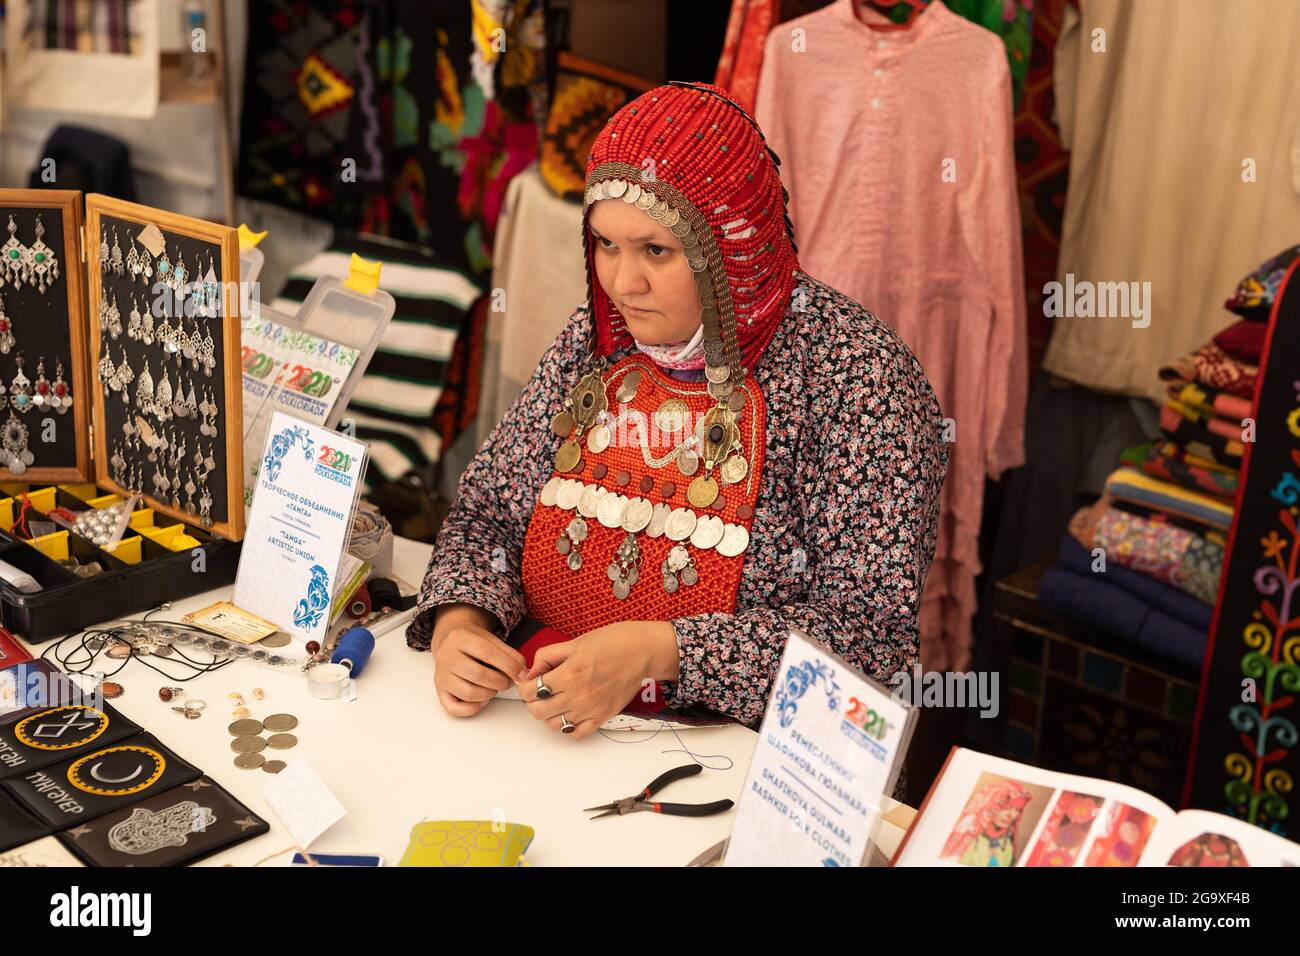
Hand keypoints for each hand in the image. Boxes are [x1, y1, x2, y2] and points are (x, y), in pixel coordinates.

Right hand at [432, 604, 526, 717]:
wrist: (450, 642)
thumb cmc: (473, 642)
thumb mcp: (491, 639)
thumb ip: (509, 654)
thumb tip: (523, 672)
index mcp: (460, 638)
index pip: (488, 653)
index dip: (509, 665)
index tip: (521, 673)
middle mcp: (446, 656)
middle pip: (479, 675)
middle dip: (500, 682)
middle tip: (507, 682)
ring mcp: (441, 675)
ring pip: (469, 693)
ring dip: (489, 694)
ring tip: (494, 687)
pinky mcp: (439, 691)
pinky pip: (455, 708)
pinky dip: (473, 708)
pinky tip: (482, 698)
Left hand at [516, 621, 677, 738]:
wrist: (642, 652)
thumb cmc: (612, 642)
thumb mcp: (573, 642)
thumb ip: (547, 657)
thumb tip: (532, 671)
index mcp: (569, 674)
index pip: (530, 691)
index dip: (526, 685)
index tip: (531, 681)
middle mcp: (578, 696)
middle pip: (537, 711)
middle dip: (534, 700)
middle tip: (541, 690)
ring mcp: (590, 709)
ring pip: (554, 725)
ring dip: (549, 714)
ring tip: (556, 701)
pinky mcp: (602, 717)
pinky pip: (576, 733)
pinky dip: (568, 726)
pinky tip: (571, 712)